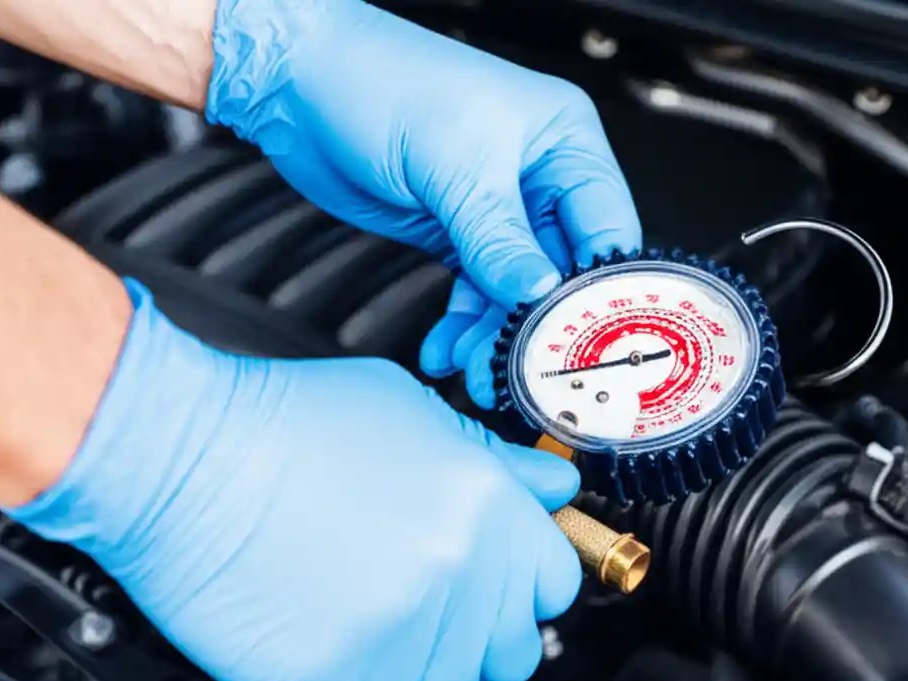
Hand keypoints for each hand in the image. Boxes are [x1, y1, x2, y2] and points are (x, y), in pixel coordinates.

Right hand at [6, 281, 582, 680]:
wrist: (179, 455)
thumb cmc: (280, 423)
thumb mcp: (407, 409)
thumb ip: (491, 460)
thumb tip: (551, 489)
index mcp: (488, 509)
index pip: (553, 583)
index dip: (517, 586)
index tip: (488, 585)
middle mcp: (461, 576)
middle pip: (509, 652)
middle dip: (471, 638)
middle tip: (419, 610)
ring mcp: (405, 640)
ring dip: (416, 679)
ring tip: (365, 634)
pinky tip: (331, 672)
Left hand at [204, 0, 642, 406]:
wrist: (300, 84)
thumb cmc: (382, 81)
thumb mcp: (454, 165)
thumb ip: (498, 239)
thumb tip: (538, 292)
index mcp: (565, 140)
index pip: (606, 227)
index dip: (600, 289)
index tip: (587, 343)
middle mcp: (540, 176)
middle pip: (562, 269)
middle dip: (539, 324)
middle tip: (523, 371)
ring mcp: (498, 208)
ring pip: (515, 290)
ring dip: (494, 336)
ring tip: (474, 370)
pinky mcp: (457, 233)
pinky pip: (475, 291)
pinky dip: (462, 326)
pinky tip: (447, 349)